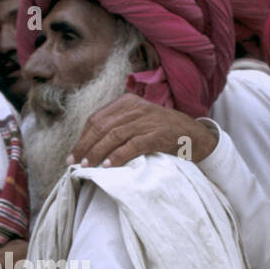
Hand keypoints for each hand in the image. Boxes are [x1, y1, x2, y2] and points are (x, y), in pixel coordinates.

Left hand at [67, 94, 217, 167]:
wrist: (196, 136)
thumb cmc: (162, 132)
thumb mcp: (139, 122)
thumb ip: (119, 127)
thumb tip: (90, 146)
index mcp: (128, 102)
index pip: (97, 118)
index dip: (82, 137)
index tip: (73, 155)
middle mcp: (137, 107)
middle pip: (102, 126)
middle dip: (85, 146)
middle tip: (74, 163)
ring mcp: (148, 120)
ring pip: (114, 135)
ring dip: (97, 152)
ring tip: (87, 166)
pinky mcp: (159, 134)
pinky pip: (133, 145)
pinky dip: (118, 156)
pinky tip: (108, 166)